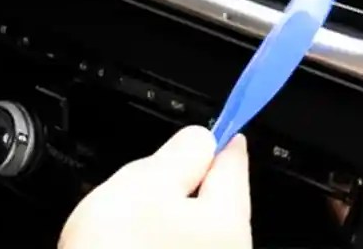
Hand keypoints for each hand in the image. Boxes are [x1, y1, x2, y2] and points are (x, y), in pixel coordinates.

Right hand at [59, 126, 251, 248]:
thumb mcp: (145, 182)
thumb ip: (180, 155)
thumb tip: (201, 140)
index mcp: (227, 219)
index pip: (233, 163)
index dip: (222, 138)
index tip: (225, 126)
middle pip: (217, 201)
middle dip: (187, 186)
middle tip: (150, 182)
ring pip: (196, 231)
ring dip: (170, 221)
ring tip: (129, 226)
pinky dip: (160, 246)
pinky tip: (131, 248)